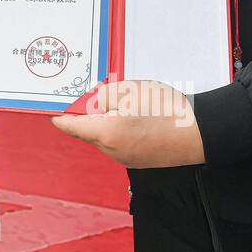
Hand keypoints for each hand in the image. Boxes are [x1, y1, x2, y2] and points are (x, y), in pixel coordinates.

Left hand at [51, 80, 204, 167]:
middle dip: (88, 113)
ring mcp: (125, 159)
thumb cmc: (167, 110)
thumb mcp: (129, 91)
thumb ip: (102, 95)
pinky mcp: (138, 160)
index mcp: (105, 133)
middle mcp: (112, 151)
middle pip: (87, 130)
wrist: (202, 133)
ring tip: (127, 103)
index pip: (70, 126)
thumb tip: (91, 102)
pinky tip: (137, 116)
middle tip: (96, 95)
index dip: (59, 114)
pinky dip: (119, 129)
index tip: (49, 108)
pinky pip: (118, 142)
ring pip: (103, 136)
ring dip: (106, 120)